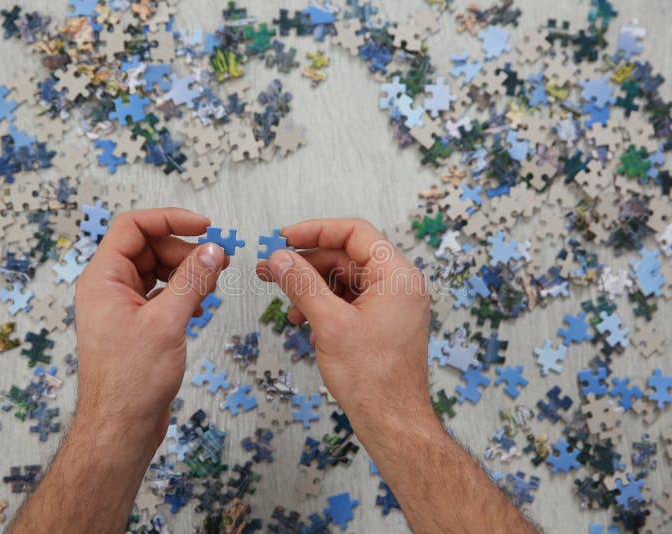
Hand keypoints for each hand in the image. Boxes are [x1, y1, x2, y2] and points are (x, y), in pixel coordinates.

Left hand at [74, 208, 226, 453]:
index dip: (170, 219)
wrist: (121, 427)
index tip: (204, 226)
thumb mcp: (166, 322)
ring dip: (188, 272)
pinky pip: (162, 293)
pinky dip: (184, 293)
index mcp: (103, 278)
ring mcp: (123, 306)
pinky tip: (201, 305)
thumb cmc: (131, 381)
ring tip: (213, 284)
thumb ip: (191, 281)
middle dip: (186, 250)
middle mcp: (110, 287)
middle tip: (219, 261)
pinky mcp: (138, 324)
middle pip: (150, 247)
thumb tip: (212, 250)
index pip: (133, 227)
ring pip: (159, 270)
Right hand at [256, 218, 434, 436]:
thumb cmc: (372, 378)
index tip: (284, 238)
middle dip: (307, 264)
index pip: (355, 233)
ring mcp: (394, 305)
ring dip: (313, 289)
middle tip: (271, 270)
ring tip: (287, 307)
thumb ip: (302, 284)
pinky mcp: (385, 323)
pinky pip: (351, 301)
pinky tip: (307, 325)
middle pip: (347, 256)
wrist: (392, 422)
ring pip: (346, 280)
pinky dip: (326, 307)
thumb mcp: (329, 323)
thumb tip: (279, 258)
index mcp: (397, 275)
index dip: (316, 231)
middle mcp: (400, 285)